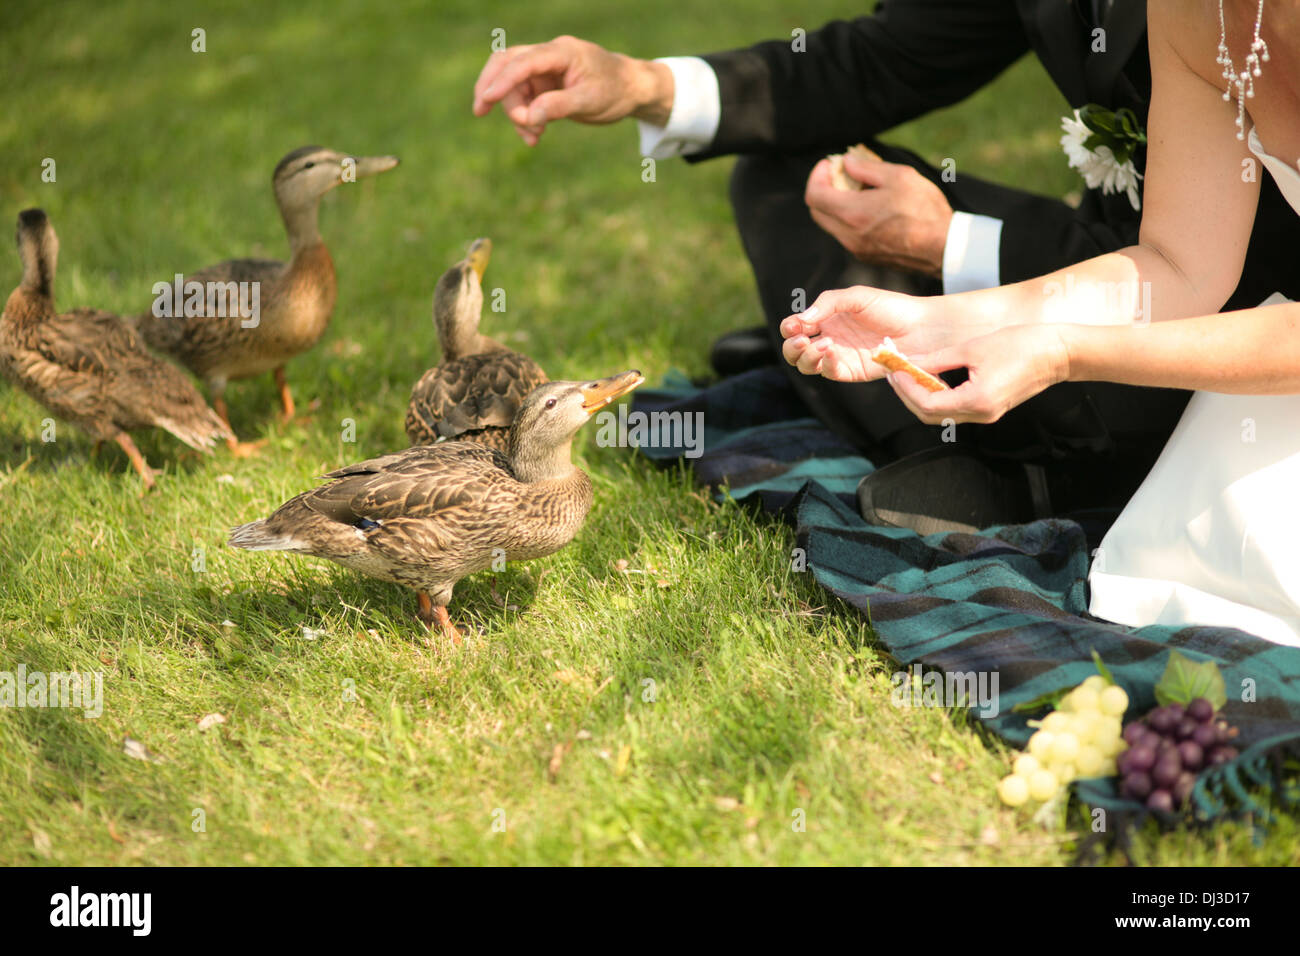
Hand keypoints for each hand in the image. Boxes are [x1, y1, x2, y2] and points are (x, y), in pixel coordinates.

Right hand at [472, 35, 673, 145]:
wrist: (631, 90)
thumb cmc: (615, 91)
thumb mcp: (590, 102)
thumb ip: (559, 106)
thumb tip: (529, 116)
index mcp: (562, 52)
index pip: (524, 62)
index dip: (502, 80)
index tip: (486, 100)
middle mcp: (549, 55)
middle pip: (507, 63)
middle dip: (493, 88)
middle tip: (480, 112)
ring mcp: (545, 69)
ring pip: (513, 85)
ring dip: (515, 112)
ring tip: (533, 137)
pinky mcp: (545, 83)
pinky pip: (523, 97)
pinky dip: (524, 117)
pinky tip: (534, 136)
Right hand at [780, 285, 945, 381]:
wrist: (922, 328)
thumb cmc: (893, 308)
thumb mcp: (858, 297)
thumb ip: (828, 303)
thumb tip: (801, 320)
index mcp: (828, 319)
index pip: (797, 327)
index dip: (789, 328)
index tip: (795, 325)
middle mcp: (831, 338)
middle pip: (795, 351)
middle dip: (792, 347)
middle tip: (802, 339)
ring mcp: (841, 356)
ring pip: (808, 365)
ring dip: (806, 356)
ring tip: (822, 343)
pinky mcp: (853, 372)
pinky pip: (829, 373)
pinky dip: (824, 364)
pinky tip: (832, 351)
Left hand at [804, 153, 952, 277]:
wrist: (944, 248)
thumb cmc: (925, 209)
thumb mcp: (898, 176)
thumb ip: (866, 168)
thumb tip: (846, 163)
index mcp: (853, 213)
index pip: (814, 195)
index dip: (817, 176)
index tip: (830, 163)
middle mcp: (848, 235)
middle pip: (817, 211)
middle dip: (823, 189)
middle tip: (841, 174)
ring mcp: (856, 249)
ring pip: (831, 224)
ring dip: (836, 205)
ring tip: (858, 189)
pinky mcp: (866, 256)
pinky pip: (846, 235)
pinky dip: (848, 218)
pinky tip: (869, 207)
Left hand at [885, 324, 1071, 424]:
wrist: (1058, 353)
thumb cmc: (1022, 345)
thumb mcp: (972, 348)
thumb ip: (938, 359)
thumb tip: (911, 363)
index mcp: (976, 401)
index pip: (926, 404)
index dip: (905, 388)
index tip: (895, 369)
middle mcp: (980, 415)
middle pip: (929, 415)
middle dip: (907, 395)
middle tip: (896, 372)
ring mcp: (986, 415)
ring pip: (941, 415)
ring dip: (921, 396)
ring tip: (909, 373)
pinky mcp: (990, 409)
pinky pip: (955, 409)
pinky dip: (938, 396)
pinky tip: (931, 377)